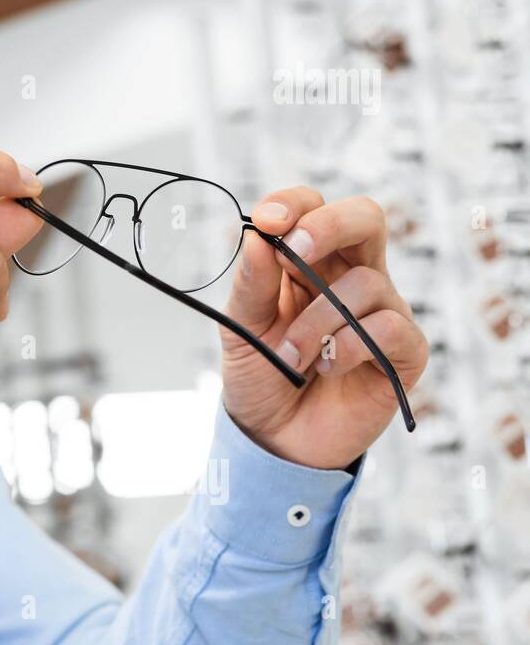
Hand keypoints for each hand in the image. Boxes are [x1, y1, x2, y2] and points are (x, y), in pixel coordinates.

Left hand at [219, 188, 428, 469]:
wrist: (275, 440)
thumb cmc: (261, 375)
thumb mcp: (241, 328)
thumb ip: (252, 283)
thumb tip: (256, 237)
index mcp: (309, 262)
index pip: (313, 208)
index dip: (293, 205)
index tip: (266, 221)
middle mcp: (350, 277)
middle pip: (365, 218)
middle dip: (328, 226)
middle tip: (293, 255)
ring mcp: (382, 311)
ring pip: (366, 284)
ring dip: (316, 322)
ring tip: (291, 357)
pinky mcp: (403, 353)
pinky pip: (390, 327)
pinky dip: (349, 346)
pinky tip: (327, 368)